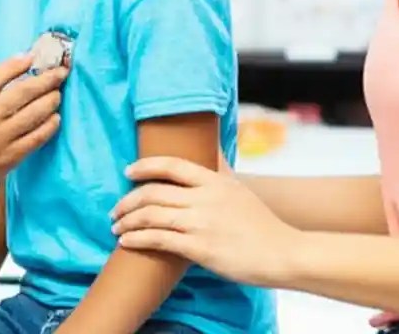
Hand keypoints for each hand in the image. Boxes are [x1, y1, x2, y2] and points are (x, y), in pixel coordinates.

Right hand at [0, 55, 65, 224]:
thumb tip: (18, 69)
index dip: (20, 63)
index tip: (33, 57)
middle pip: (23, 92)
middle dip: (46, 79)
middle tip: (60, 72)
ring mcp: (0, 139)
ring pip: (35, 113)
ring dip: (51, 100)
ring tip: (57, 94)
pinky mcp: (11, 157)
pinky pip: (37, 137)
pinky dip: (50, 125)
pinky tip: (55, 118)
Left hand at [110, 156, 299, 287]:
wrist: (283, 254)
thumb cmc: (261, 223)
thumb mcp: (239, 187)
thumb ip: (220, 166)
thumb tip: (210, 143)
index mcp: (214, 181)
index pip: (171, 165)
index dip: (145, 166)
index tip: (128, 172)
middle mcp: (205, 199)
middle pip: (153, 192)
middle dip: (127, 201)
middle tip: (115, 210)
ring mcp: (201, 223)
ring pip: (151, 216)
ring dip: (127, 221)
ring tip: (116, 227)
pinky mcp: (200, 248)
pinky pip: (159, 240)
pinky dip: (137, 239)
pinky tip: (127, 242)